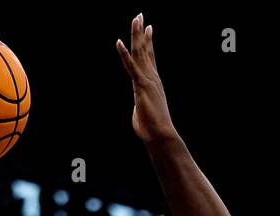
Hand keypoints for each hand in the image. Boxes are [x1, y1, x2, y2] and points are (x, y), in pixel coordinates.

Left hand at [116, 13, 175, 143]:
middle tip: (140, 15)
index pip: (151, 58)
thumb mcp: (144, 112)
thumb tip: (139, 108)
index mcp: (153, 82)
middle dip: (142, 32)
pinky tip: (118, 42)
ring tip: (135, 19)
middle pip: (146, 50)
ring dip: (136, 35)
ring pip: (140, 53)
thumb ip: (140, 105)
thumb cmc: (152, 129)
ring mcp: (147, 80)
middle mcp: (152, 77)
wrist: (161, 134)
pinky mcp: (140, 86)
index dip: (149, 42)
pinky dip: (124, 54)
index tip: (149, 28)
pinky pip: (130, 67)